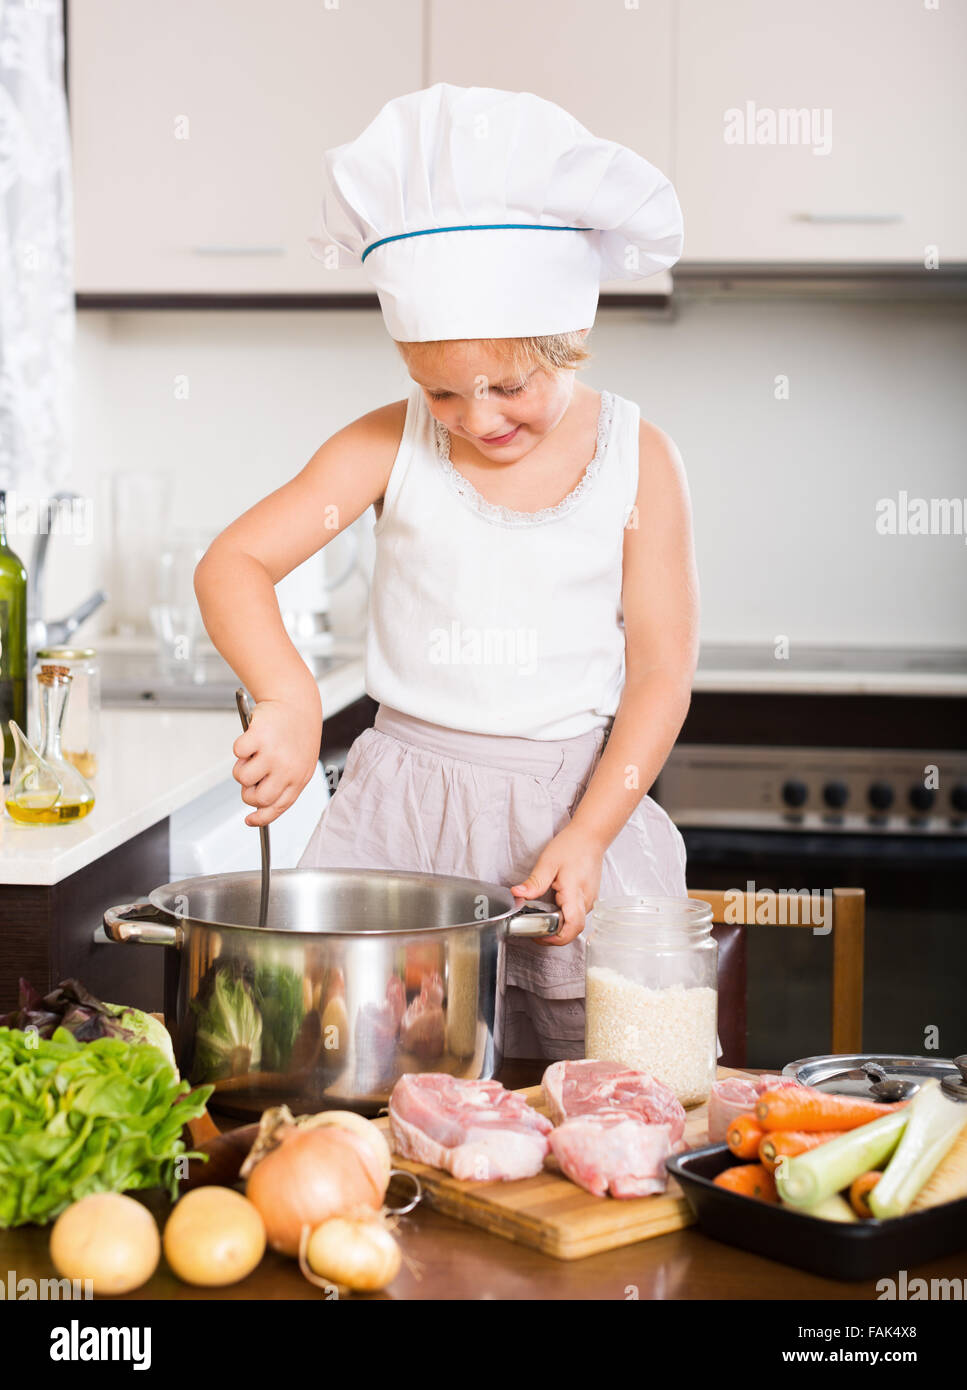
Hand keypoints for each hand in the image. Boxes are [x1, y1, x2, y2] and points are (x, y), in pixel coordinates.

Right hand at [232, 697, 320, 826]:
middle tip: (251, 778)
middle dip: (248, 793)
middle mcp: (287, 768)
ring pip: (242, 777)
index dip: (261, 818)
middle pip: (257, 798)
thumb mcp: (300, 763)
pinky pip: (237, 753)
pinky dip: (240, 747)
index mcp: (299, 777)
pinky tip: (253, 739)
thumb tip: (258, 807)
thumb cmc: (296, 733)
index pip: (278, 807)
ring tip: (253, 754)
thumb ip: (283, 783)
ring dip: (242, 767)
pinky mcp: (258, 736)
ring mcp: (272, 753)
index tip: (249, 821)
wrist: (296, 702)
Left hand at [510, 825, 604, 945]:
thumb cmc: (572, 846)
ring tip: (541, 918)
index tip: (538, 935)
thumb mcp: (548, 862)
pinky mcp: (589, 897)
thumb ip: (534, 883)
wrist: (591, 836)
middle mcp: (585, 900)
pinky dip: (565, 917)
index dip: (555, 938)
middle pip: (573, 930)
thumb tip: (518, 895)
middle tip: (535, 930)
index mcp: (574, 893)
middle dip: (554, 935)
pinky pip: (577, 914)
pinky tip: (553, 907)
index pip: (571, 928)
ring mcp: (590, 900)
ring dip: (559, 926)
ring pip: (575, 923)